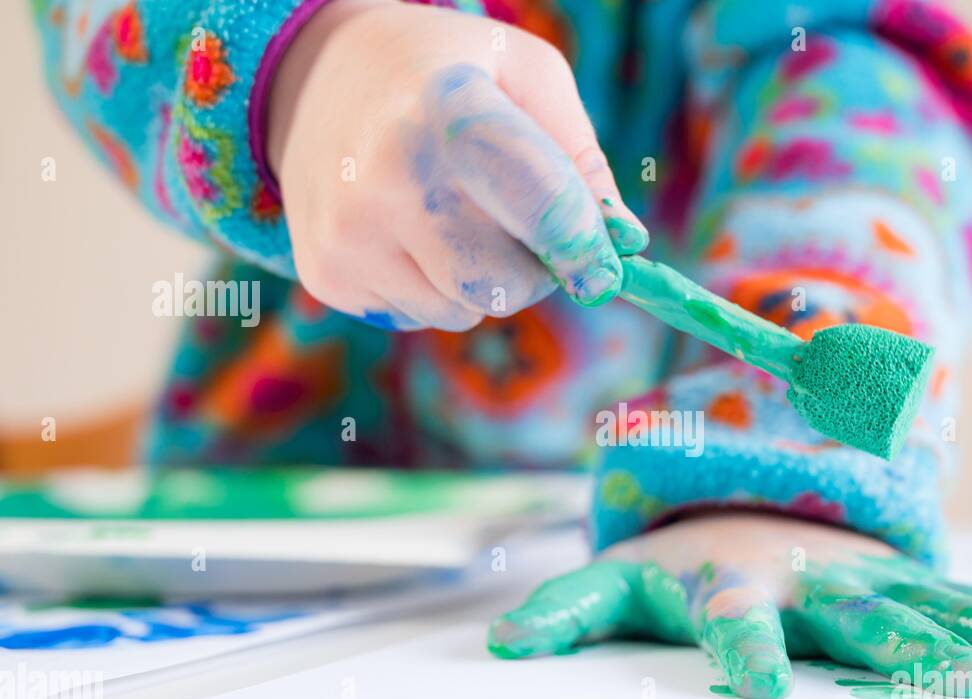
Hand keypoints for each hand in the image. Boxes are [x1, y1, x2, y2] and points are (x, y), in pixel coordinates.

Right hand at [267, 0, 646, 329]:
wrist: (313, 76)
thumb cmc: (446, 73)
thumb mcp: (524, 76)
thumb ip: (581, 159)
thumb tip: (623, 243)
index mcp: (449, 108)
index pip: (540, 205)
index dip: (583, 249)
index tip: (603, 272)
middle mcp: (388, 175)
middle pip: (501, 285)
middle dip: (530, 272)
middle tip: (518, 229)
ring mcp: (348, 232)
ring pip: (461, 312)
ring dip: (479, 282)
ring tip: (449, 216)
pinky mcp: (327, 274)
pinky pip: (416, 317)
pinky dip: (430, 287)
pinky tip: (404, 230)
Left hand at [489, 513, 971, 698]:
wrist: (746, 507)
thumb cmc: (677, 560)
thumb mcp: (615, 585)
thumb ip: (563, 613)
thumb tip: (494, 647)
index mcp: (735, 583)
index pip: (732, 616)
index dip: (741, 648)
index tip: (756, 692)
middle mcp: (813, 579)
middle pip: (863, 617)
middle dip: (915, 650)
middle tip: (966, 687)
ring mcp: (870, 579)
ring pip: (943, 607)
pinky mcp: (910, 583)